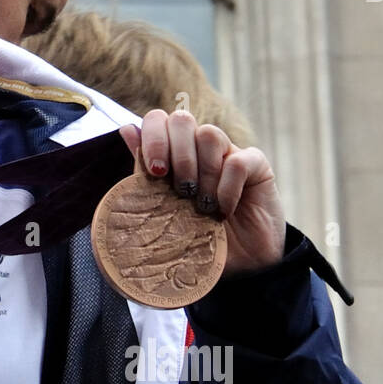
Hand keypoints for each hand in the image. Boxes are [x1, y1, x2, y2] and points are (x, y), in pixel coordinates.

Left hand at [117, 109, 285, 275]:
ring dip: (202, 173)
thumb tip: (126, 129)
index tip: (156, 171)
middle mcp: (199, 147)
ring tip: (202, 206)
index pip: (158, 120)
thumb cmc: (195, 237)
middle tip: (180, 189)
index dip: (153, 137)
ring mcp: (228, 152)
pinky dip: (227, 188)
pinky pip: (238, 161)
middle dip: (177, 154)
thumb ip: (145, 172)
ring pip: (209, 135)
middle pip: (182, 119)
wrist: (239, 264)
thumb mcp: (163, 209)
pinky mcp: (256, 165)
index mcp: (172, 153)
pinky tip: (223, 210)